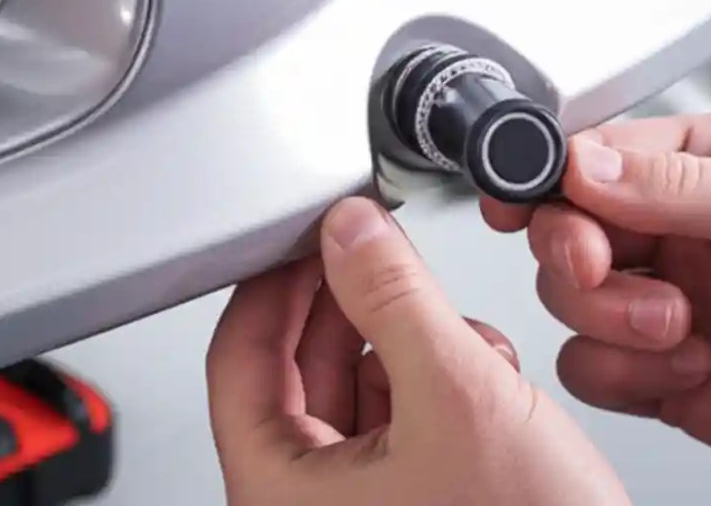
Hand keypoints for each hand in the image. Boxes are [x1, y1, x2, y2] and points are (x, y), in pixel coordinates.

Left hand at [207, 197, 628, 504]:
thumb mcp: (458, 398)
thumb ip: (395, 300)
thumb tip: (350, 233)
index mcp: (282, 494)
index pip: (239, 358)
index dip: (274, 279)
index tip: (306, 231)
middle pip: (295, 373)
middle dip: (345, 303)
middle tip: (373, 249)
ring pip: (354, 393)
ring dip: (399, 341)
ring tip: (437, 311)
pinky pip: (396, 425)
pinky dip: (431, 383)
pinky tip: (472, 364)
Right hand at [482, 111, 710, 503]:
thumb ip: (678, 181)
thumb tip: (582, 164)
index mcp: (708, 162)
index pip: (596, 156)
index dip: (546, 177)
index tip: (518, 198)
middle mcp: (680, 230)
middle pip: (566, 229)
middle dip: (575, 253)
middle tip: (608, 268)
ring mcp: (671, 302)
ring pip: (569, 302)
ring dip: (613, 318)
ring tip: (683, 325)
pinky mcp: (669, 372)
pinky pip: (595, 370)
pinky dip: (627, 372)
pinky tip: (692, 364)